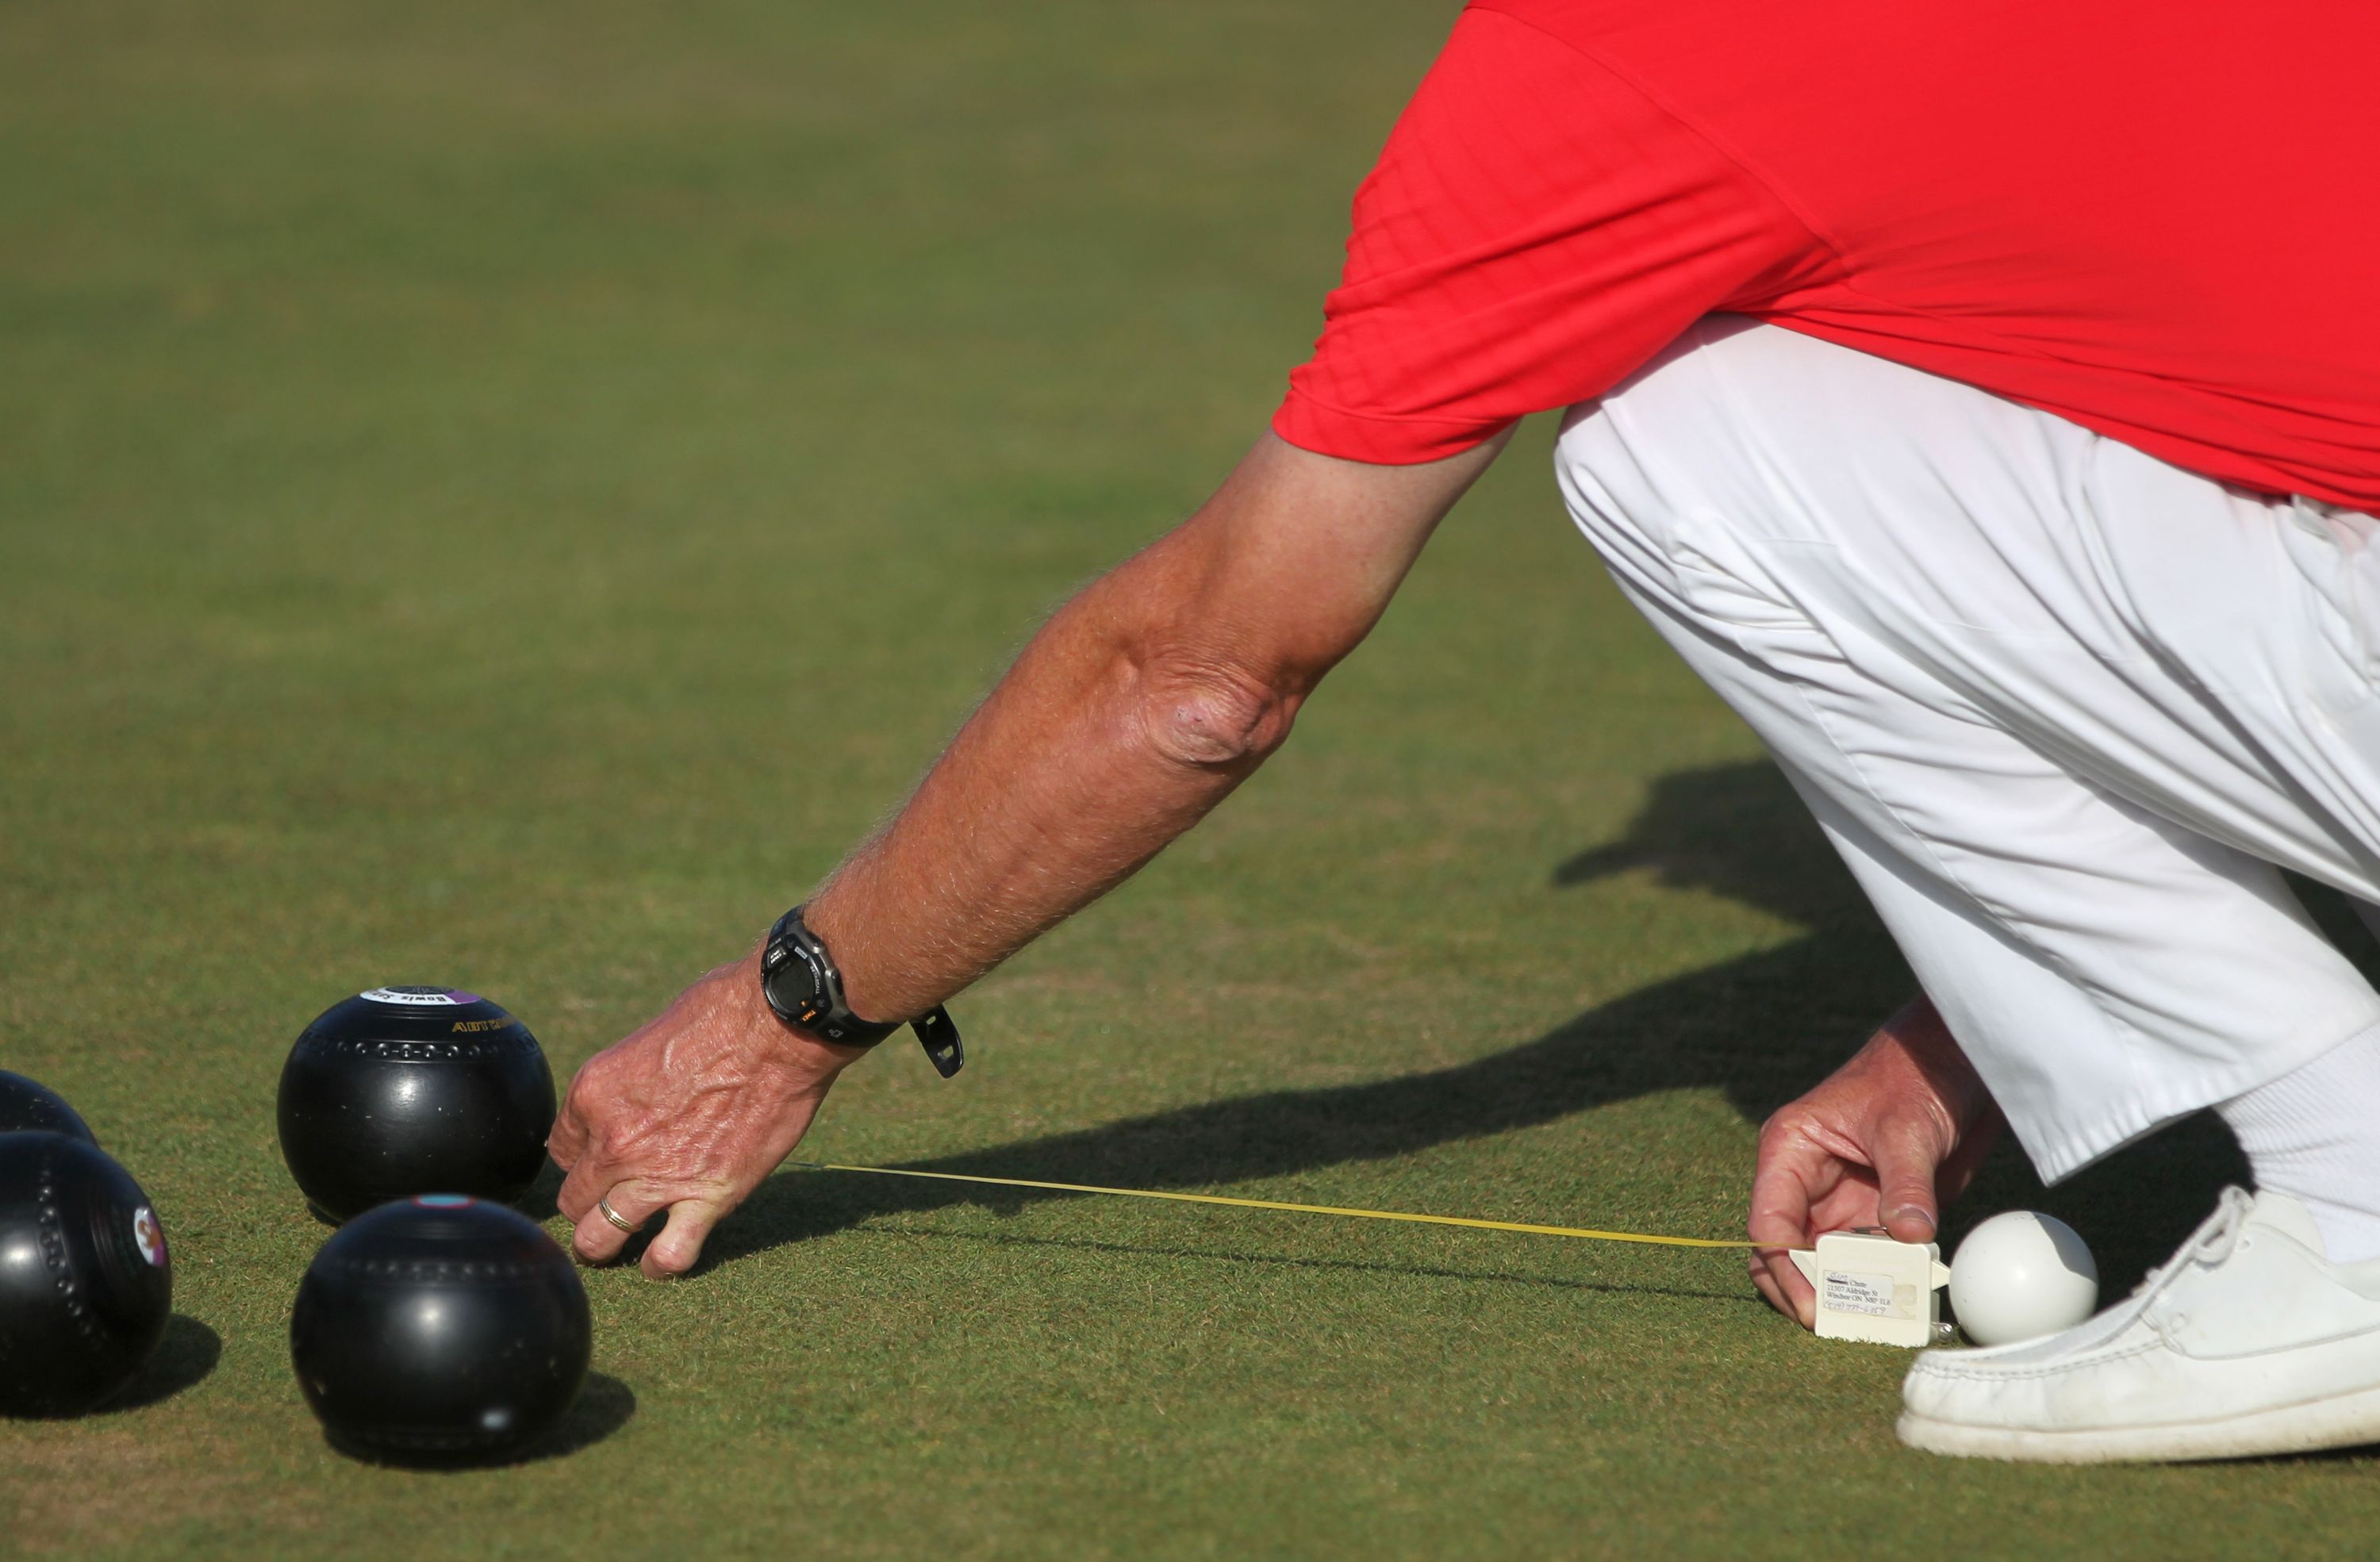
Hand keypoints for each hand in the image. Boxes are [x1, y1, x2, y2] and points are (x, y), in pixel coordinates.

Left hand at [547, 952, 865, 1276]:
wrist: (779, 1029)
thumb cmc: (723, 1015)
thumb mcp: (650, 1038)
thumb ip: (630, 1081)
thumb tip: (635, 1099)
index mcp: (593, 1094)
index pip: (560, 1148)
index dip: (583, 1153)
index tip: (602, 1153)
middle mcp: (615, 1143)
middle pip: (574, 1198)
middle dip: (587, 1200)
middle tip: (606, 1199)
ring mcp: (658, 1177)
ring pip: (600, 1238)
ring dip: (603, 1243)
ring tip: (616, 1243)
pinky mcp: (708, 1198)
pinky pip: (670, 1254)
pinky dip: (660, 1263)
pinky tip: (659, 1260)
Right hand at [1748, 996, 2004, 1326]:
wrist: (1957, 1062)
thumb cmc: (1917, 1076)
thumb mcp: (1908, 1128)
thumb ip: (1906, 1184)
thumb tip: (1911, 1236)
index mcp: (1791, 1152)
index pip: (1769, 1225)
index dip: (1786, 1270)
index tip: (1815, 1308)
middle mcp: (1806, 1182)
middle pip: (1786, 1253)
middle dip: (1806, 1290)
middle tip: (1837, 1324)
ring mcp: (1840, 1201)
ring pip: (1824, 1264)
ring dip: (1845, 1293)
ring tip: (1873, 1321)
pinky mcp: (1875, 1214)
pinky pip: (1867, 1261)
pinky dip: (1880, 1284)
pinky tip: (1900, 1300)